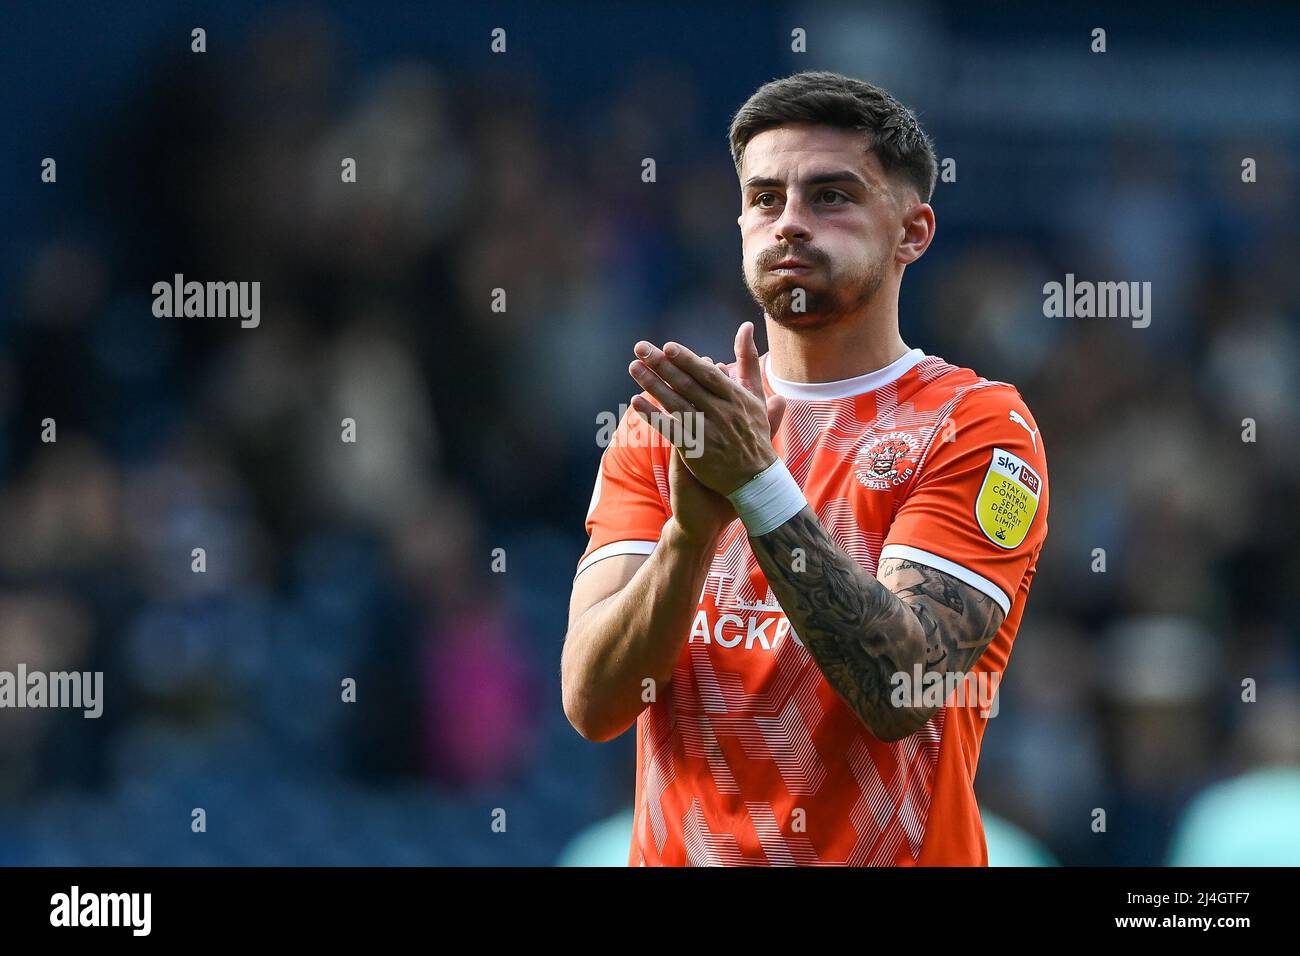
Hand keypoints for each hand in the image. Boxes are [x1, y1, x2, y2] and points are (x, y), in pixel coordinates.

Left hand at [628, 322, 785, 495]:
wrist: (755, 478)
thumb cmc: (754, 431)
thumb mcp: (755, 394)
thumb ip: (748, 360)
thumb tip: (745, 326)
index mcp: (735, 397)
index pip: (707, 374)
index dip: (687, 360)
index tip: (668, 346)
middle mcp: (721, 413)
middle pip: (687, 385)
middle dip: (662, 365)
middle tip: (640, 348)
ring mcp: (707, 432)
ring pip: (676, 404)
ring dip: (652, 385)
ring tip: (634, 367)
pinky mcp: (695, 451)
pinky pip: (669, 430)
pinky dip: (653, 416)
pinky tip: (635, 402)